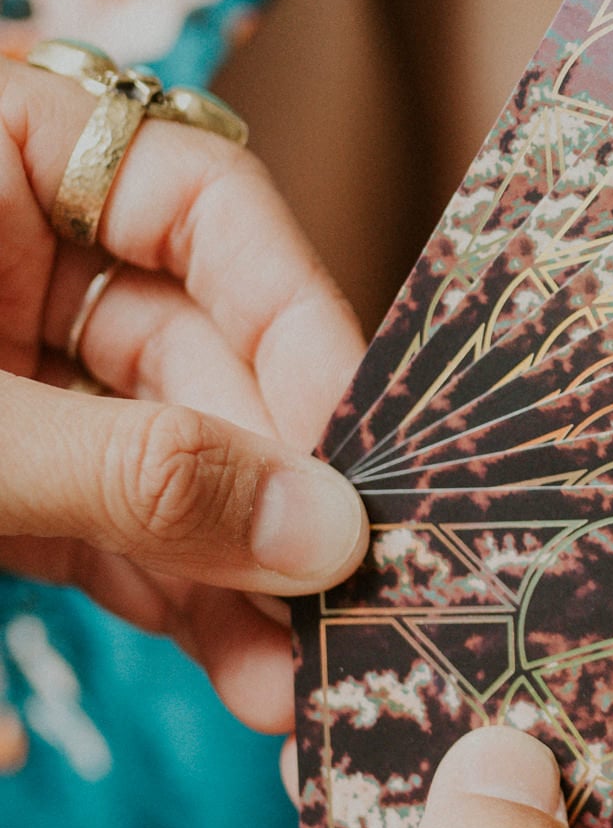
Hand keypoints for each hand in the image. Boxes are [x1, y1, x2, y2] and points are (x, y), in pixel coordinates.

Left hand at [0, 58, 369, 729]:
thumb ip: (132, 472)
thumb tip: (324, 533)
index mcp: (6, 149)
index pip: (206, 204)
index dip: (299, 324)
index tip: (363, 453)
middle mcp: (23, 248)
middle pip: (204, 351)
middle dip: (271, 492)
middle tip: (348, 597)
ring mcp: (10, 367)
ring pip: (166, 459)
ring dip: (237, 575)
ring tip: (297, 678)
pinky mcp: (0, 479)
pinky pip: (109, 527)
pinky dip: (172, 603)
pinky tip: (240, 669)